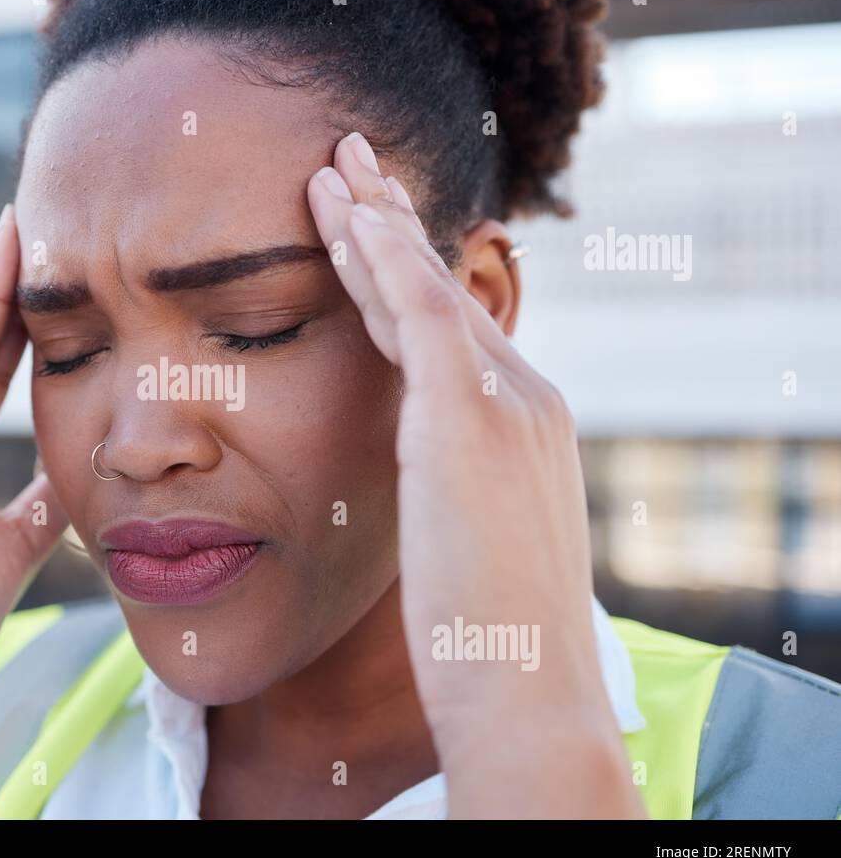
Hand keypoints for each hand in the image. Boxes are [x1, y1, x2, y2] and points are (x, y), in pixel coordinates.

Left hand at [306, 133, 643, 816]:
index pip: (449, 331)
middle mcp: (524, 398)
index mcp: (523, 428)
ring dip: (376, 222)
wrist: (524, 694)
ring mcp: (506, 403)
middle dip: (391, 224)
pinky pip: (418, 315)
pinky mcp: (471, 419)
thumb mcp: (471, 547)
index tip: (366, 229)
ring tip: (332, 165)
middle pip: (442, 292)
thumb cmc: (488, 645)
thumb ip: (448, 493)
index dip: (404, 273)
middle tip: (348, 162)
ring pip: (429, 289)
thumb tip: (418, 486)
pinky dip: (382, 260)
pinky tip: (346, 215)